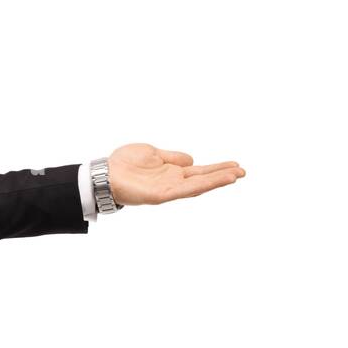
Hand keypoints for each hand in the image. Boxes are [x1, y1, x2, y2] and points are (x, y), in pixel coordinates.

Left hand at [107, 143, 244, 206]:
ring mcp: (168, 188)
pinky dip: (202, 185)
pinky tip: (214, 181)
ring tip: (236, 175)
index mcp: (171, 171)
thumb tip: (191, 160)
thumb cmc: (124, 164)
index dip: (216, 168)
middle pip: (203, 178)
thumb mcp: (152, 152)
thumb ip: (172, 157)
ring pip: (198, 184)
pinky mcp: (162, 194)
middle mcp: (172, 181)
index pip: (199, 170)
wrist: (104, 174)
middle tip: (244, 171)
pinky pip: (186, 190)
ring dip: (217, 180)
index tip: (235, 165)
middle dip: (223, 175)